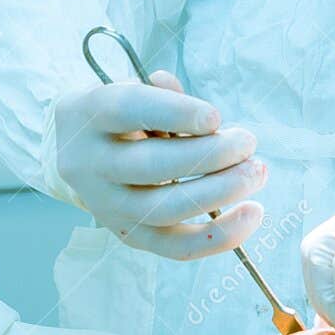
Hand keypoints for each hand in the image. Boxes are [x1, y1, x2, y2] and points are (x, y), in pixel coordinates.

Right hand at [53, 73, 265, 258]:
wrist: (77, 149)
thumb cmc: (120, 114)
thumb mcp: (132, 88)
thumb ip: (165, 94)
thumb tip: (205, 120)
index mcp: (90, 114)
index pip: (130, 109)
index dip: (176, 113)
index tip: (216, 117)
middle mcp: (90, 164)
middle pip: (151, 166)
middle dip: (209, 156)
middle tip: (247, 143)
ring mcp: (106, 205)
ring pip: (164, 209)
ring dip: (220, 193)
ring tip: (256, 173)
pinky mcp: (128, 235)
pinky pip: (175, 246)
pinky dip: (219, 236)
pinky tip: (252, 214)